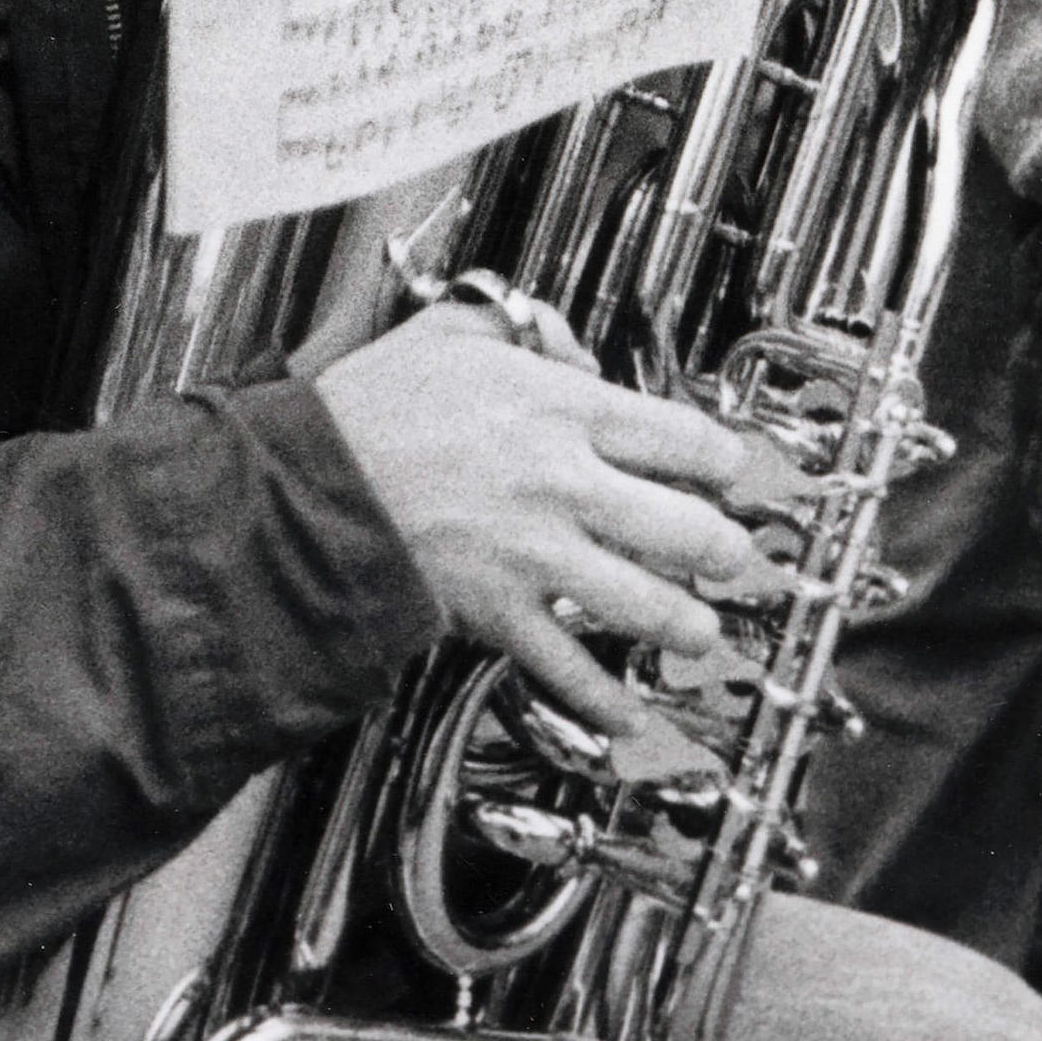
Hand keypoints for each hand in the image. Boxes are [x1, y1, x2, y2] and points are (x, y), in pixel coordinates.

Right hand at [315, 302, 769, 735]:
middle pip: (689, 528)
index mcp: (561, 409)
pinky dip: (606, 700)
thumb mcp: (446, 331)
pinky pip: (570, 668)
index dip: (724, 458)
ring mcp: (538, 554)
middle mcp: (565, 484)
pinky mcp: (502, 611)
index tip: (730, 470)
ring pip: (649, 604)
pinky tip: (630, 715)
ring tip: (701, 633)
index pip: (683, 437)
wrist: (307, 486)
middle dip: (727, 550)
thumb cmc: (368, 409)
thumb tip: (564, 344)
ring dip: (690, 626)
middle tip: (734, 556)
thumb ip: (516, 325)